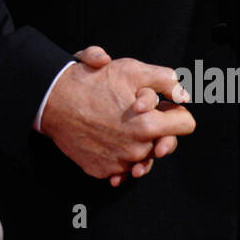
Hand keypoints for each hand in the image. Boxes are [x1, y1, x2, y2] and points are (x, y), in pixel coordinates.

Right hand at [41, 45, 192, 184]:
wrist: (52, 101)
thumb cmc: (91, 82)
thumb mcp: (131, 70)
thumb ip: (165, 80)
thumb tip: (183, 95)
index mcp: (149, 126)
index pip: (186, 124)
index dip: (176, 111)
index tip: (164, 106)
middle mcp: (137, 150)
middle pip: (164, 144)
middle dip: (157, 130)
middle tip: (140, 116)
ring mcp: (119, 164)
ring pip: (143, 158)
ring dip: (137, 144)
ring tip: (122, 127)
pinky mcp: (102, 170)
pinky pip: (120, 168)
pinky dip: (117, 155)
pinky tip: (107, 139)